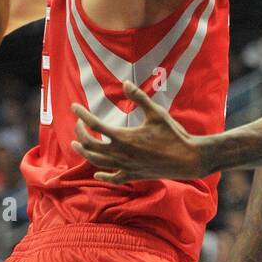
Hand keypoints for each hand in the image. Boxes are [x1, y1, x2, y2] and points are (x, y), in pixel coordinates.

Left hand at [71, 81, 207, 182]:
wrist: (187, 158)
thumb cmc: (173, 134)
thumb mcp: (156, 113)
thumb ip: (139, 98)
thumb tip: (126, 82)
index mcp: (124, 137)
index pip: (95, 125)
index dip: (82, 114)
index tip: (74, 106)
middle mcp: (120, 154)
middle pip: (90, 146)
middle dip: (80, 134)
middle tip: (78, 125)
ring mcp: (126, 167)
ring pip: (96, 162)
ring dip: (84, 153)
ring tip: (77, 145)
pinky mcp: (133, 175)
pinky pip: (113, 178)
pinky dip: (103, 176)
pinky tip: (97, 174)